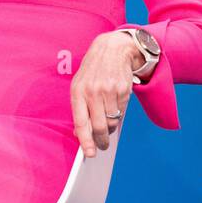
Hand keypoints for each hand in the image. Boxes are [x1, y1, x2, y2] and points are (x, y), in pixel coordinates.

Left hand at [70, 31, 142, 158]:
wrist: (112, 50)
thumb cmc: (92, 72)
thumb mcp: (79, 85)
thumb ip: (79, 108)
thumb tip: (79, 133)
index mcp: (77, 92)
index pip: (80, 122)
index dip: (85, 140)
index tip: (90, 153)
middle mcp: (92, 92)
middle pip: (98, 126)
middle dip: (101, 140)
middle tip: (102, 147)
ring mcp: (109, 91)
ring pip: (111, 121)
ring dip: (110, 129)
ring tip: (108, 129)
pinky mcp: (123, 90)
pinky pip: (121, 112)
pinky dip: (118, 116)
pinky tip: (114, 111)